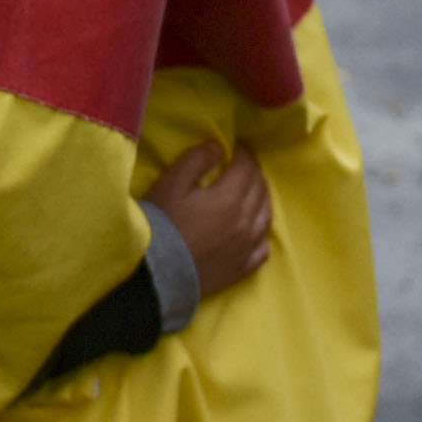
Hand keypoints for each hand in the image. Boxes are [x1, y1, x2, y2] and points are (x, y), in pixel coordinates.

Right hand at [146, 140, 273, 295]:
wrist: (156, 274)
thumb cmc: (162, 225)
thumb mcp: (172, 184)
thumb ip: (197, 160)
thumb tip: (219, 147)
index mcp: (230, 198)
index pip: (247, 169)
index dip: (244, 154)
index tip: (238, 148)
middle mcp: (245, 222)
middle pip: (260, 190)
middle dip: (254, 173)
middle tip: (246, 166)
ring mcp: (246, 247)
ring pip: (266, 217)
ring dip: (264, 199)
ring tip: (256, 191)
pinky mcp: (242, 269)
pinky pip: (263, 248)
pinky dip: (262, 233)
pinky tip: (255, 229)